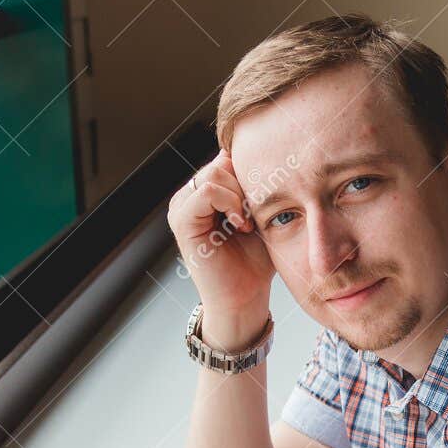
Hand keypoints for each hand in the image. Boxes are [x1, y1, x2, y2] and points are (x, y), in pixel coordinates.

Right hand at [167, 148, 274, 322]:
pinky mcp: (181, 220)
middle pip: (222, 162)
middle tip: (256, 216)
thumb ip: (255, 184)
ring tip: (248, 223)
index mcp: (206, 191)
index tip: (264, 202)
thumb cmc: (256, 259)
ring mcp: (182, 206)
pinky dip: (230, 204)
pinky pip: (206, 191)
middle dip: (247, 186)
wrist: (245, 296)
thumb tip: (265, 151)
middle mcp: (190, 195)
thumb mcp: (262, 213)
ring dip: (240, 197)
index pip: (228, 157)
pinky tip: (241, 224)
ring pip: (214, 174)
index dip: (250, 173)